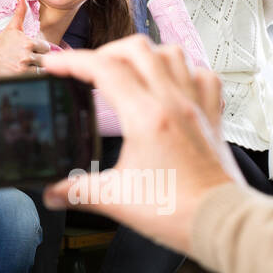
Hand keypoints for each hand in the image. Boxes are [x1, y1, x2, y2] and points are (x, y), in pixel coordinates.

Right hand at [0, 0, 50, 74]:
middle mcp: (26, 54)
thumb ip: (20, 12)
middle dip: (40, 59)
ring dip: (36, 67)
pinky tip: (24, 71)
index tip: (35, 50)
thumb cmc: (1, 41)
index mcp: (28, 42)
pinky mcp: (19, 75)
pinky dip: (31, 74)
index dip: (41, 49)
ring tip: (28, 65)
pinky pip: (34, 76)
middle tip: (31, 58)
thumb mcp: (12, 26)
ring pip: (41, 69)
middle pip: (45, 59)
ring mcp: (23, 66)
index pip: (46, 47)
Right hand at [40, 35, 241, 254]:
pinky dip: (183, 71)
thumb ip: (76, 192)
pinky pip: (202, 75)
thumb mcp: (116, 199)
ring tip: (126, 70)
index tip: (53, 65)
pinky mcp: (212, 116)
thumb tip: (50, 192)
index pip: (103, 69)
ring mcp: (196, 105)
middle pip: (136, 49)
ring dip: (143, 55)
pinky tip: (170, 84)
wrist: (222, 224)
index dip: (71, 61)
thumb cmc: (177, 212)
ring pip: (171, 53)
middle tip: (88, 70)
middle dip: (104, 52)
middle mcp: (173, 102)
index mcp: (147, 117)